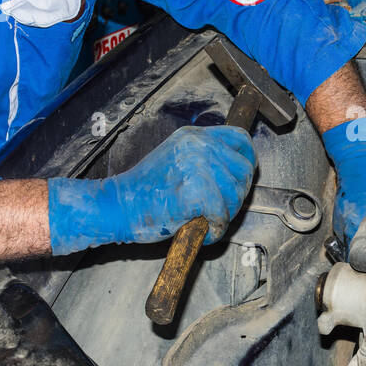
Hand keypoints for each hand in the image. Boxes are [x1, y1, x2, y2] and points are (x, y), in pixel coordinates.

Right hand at [48, 126, 255, 254]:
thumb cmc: (145, 192)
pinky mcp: (195, 190)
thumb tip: (235, 172)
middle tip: (217, 210)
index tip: (241, 179)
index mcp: (194, 136)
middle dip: (236, 195)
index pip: (240, 139)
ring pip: (235, 194)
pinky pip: (221, 214)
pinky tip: (201, 230)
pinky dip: (214, 229)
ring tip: (205, 220)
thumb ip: (204, 159)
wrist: (118, 206)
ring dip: (225, 215)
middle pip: (244, 170)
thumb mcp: (177, 160)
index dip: (247, 161)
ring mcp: (197, 165)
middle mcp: (198, 145)